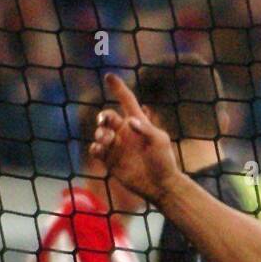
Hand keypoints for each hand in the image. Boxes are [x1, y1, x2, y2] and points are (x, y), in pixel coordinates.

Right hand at [89, 72, 181, 202]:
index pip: (126, 101)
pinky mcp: (110, 160)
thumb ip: (145, 129)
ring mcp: (116, 146)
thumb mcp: (160, 141)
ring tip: (107, 140)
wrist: (161, 185)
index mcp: (138, 123)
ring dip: (100, 134)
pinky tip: (100, 149)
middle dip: (103, 117)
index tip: (109, 76)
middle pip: (107, 117)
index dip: (118, 88)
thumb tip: (129, 121)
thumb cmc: (165, 162)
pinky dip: (95, 147)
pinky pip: (96, 150)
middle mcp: (125, 132)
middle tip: (106, 123)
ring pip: (99, 133)